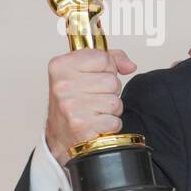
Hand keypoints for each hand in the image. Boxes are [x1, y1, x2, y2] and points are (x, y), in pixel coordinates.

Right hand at [45, 48, 135, 165]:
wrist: (60, 133)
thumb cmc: (73, 101)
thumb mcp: (83, 71)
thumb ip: (109, 60)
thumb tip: (130, 66)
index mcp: (61, 66)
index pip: (103, 58)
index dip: (107, 68)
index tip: (95, 77)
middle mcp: (63, 85)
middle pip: (112, 81)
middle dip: (110, 91)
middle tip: (94, 98)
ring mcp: (71, 106)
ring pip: (115, 102)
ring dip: (111, 109)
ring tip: (95, 111)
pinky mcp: (81, 125)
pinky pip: (114, 121)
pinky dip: (110, 124)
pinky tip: (96, 123)